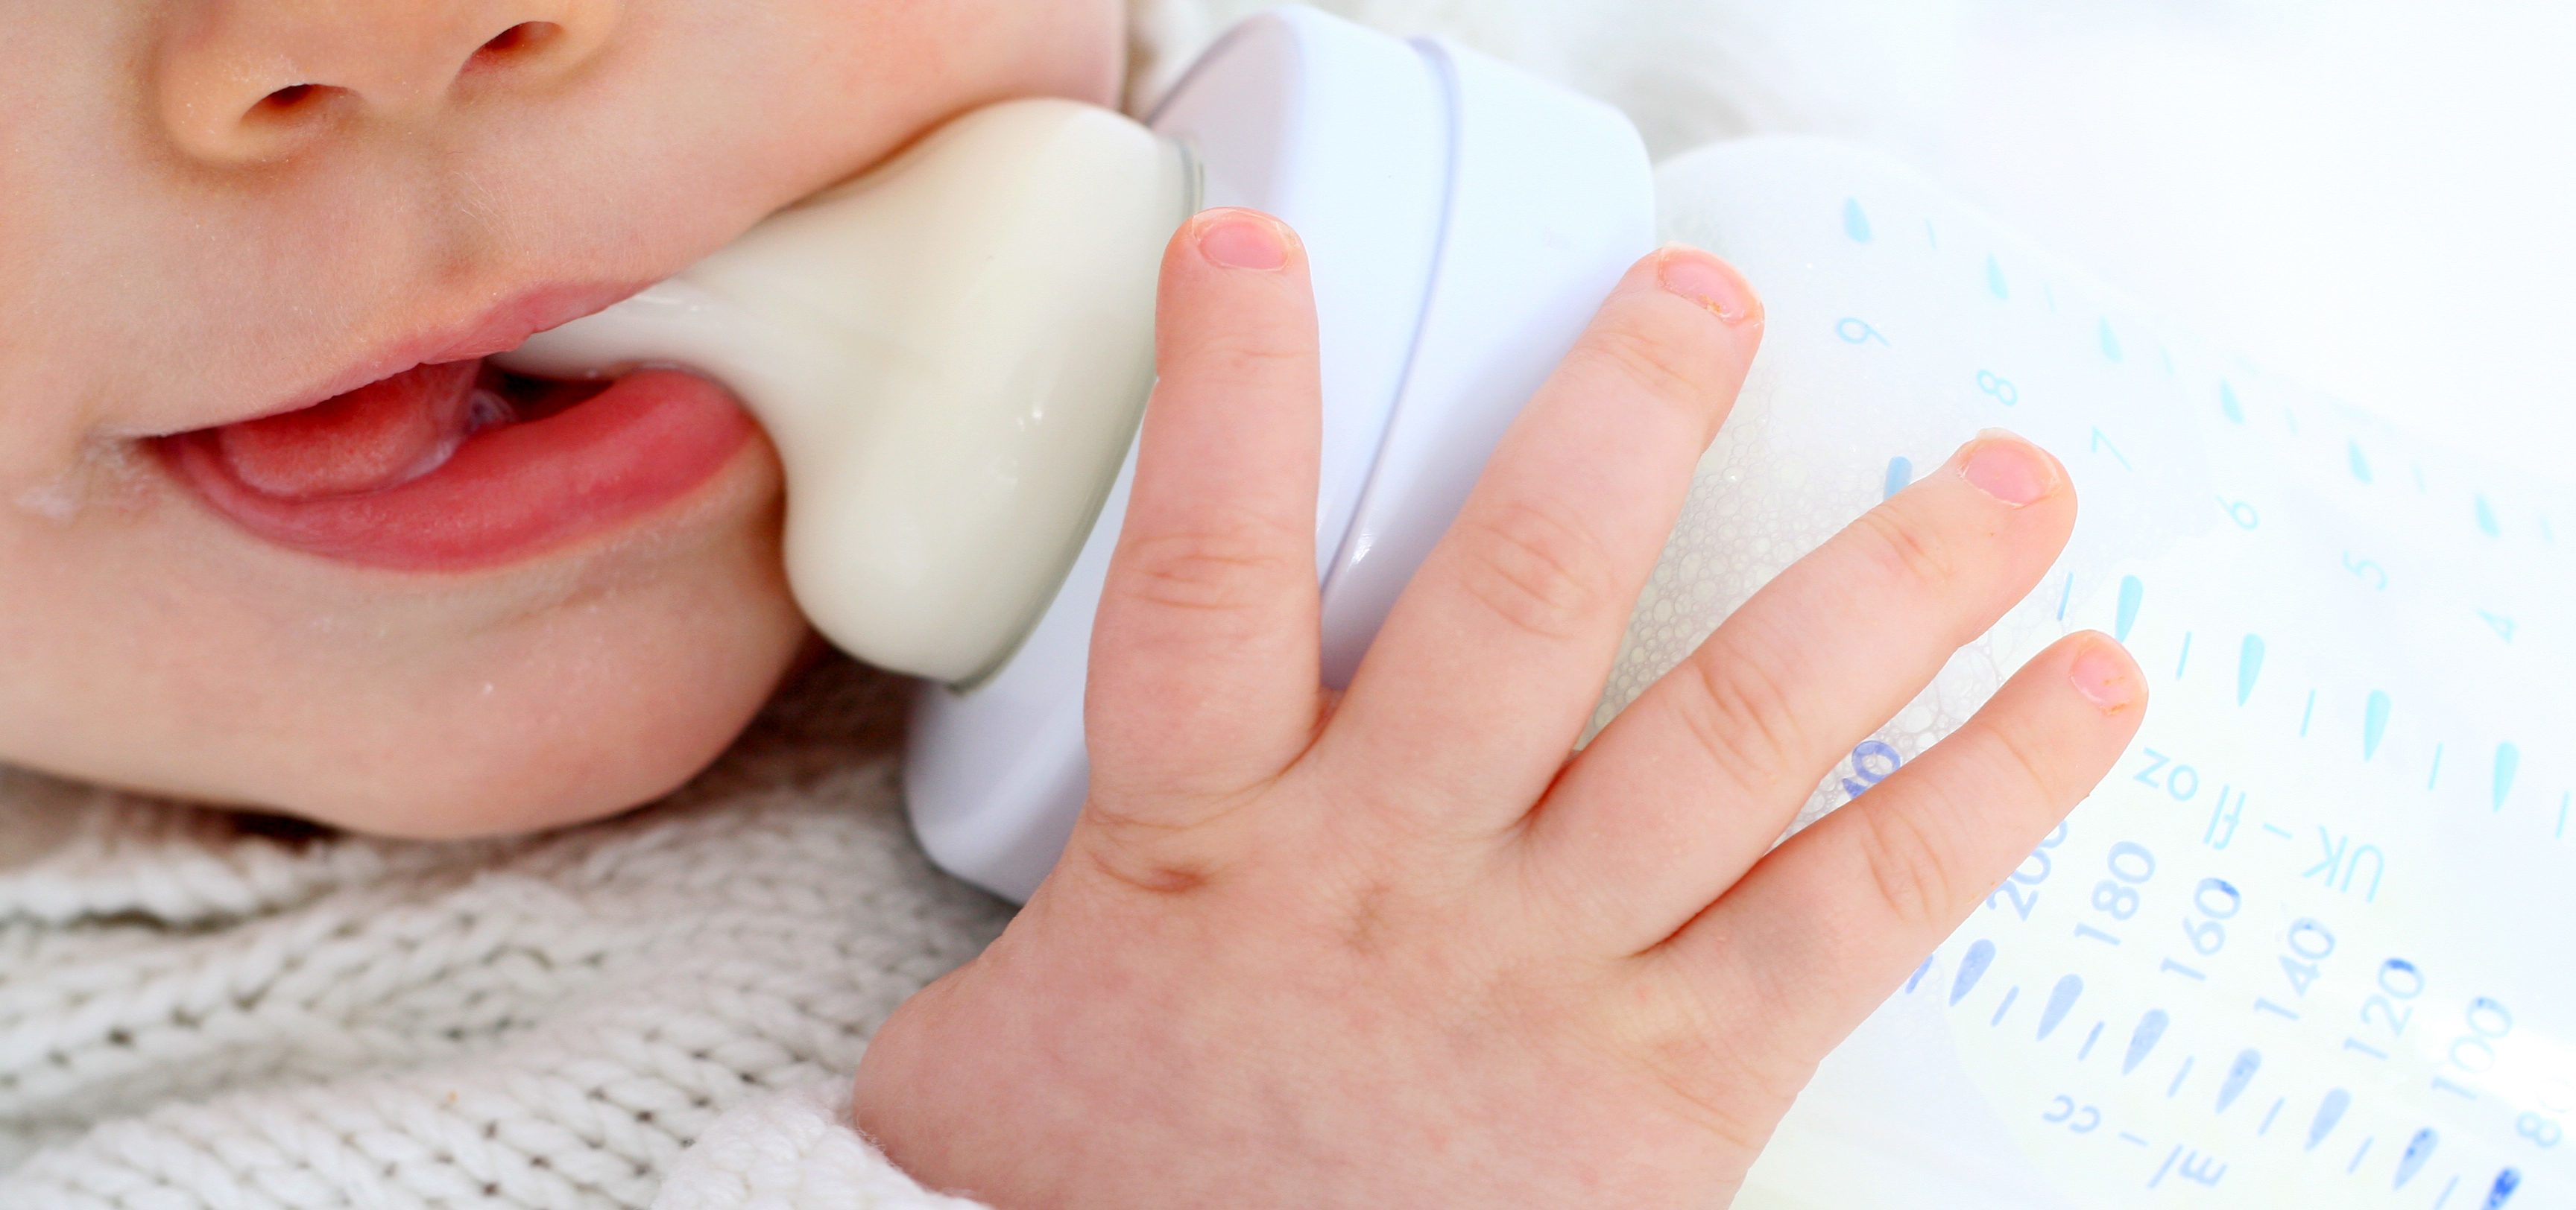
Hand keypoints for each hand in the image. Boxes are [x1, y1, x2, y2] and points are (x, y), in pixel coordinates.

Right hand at [853, 209, 2146, 1207]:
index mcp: (1207, 849)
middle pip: (1522, 605)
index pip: (1204, 579)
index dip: (1228, 403)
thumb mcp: (980, 1072)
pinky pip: (1856, 918)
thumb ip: (1019, 966)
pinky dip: (1981, 800)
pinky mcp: (1681, 1087)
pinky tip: (2086, 699)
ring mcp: (1551, 974)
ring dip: (1886, 589)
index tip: (1258, 255)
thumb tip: (991, 959)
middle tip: (1708, 303)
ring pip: (1730, 735)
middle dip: (1618, 427)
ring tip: (2015, 478)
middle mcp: (1396, 879)